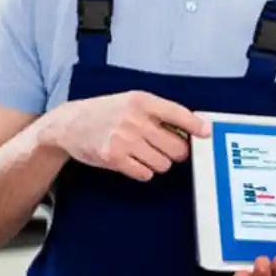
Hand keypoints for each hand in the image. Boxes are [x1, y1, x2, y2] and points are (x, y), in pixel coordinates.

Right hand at [39, 91, 209, 181]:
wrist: (69, 123)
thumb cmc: (105, 112)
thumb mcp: (131, 102)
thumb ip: (158, 113)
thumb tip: (189, 130)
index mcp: (142, 101)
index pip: (178, 113)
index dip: (196, 125)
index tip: (207, 133)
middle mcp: (135, 118)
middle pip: (176, 147)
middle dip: (175, 152)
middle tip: (165, 148)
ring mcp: (124, 139)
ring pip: (163, 164)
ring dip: (158, 162)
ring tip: (143, 153)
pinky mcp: (114, 157)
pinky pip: (145, 173)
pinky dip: (143, 171)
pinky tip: (132, 161)